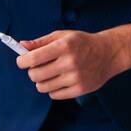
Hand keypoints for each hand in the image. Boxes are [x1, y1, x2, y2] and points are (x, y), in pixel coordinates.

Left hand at [15, 25, 130, 98]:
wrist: (108, 53)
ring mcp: (75, 78)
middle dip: (32, 71)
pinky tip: (60, 80)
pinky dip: (53, 88)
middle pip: (34, 75)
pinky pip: (53, 94)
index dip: (22, 61)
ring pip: (42, 87)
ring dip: (41, 81)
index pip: (33, 58)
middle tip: (39, 66)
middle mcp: (69, 63)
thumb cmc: (82, 43)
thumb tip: (21, 45)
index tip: (22, 61)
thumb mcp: (62, 36)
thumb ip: (40, 42)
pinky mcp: (80, 89)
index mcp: (63, 47)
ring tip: (50, 73)